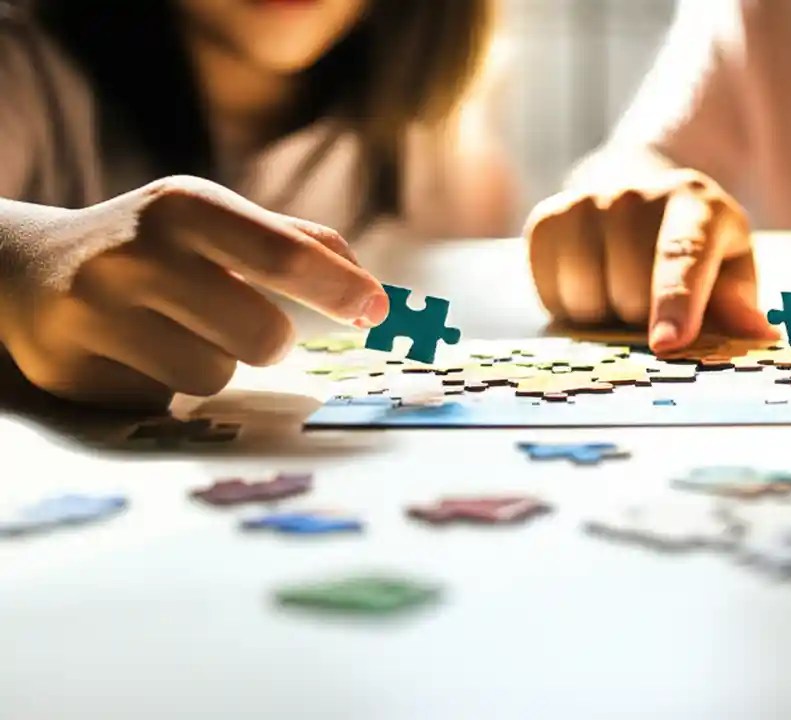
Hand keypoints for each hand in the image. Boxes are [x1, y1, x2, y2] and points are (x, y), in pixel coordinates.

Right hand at [0, 176, 388, 406]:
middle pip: (264, 336)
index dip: (340, 288)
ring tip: (172, 332)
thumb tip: (376, 294)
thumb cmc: (156, 245)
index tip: (379, 310)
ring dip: (213, 364)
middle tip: (241, 320)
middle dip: (271, 339)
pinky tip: (131, 353)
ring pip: (215, 378)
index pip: (283, 254)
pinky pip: (163, 403)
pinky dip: (164, 385)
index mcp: (183, 206)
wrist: (29, 268)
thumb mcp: (218, 220)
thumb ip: (298, 244)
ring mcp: (94, 316)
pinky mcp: (72, 371)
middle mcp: (135, 256)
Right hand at [525, 168, 774, 352]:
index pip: (681, 255)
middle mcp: (636, 193)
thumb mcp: (728, 268)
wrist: (636, 198)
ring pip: (586, 297)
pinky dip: (569, 305)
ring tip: (621, 290)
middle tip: (653, 303)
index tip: (668, 344)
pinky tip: (591, 282)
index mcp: (696, 203)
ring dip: (605, 313)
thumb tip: (758, 333)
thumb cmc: (695, 249)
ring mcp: (586, 201)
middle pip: (630, 292)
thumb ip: (737, 302)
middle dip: (643, 317)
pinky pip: (550, 292)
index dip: (675, 302)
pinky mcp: (546, 219)